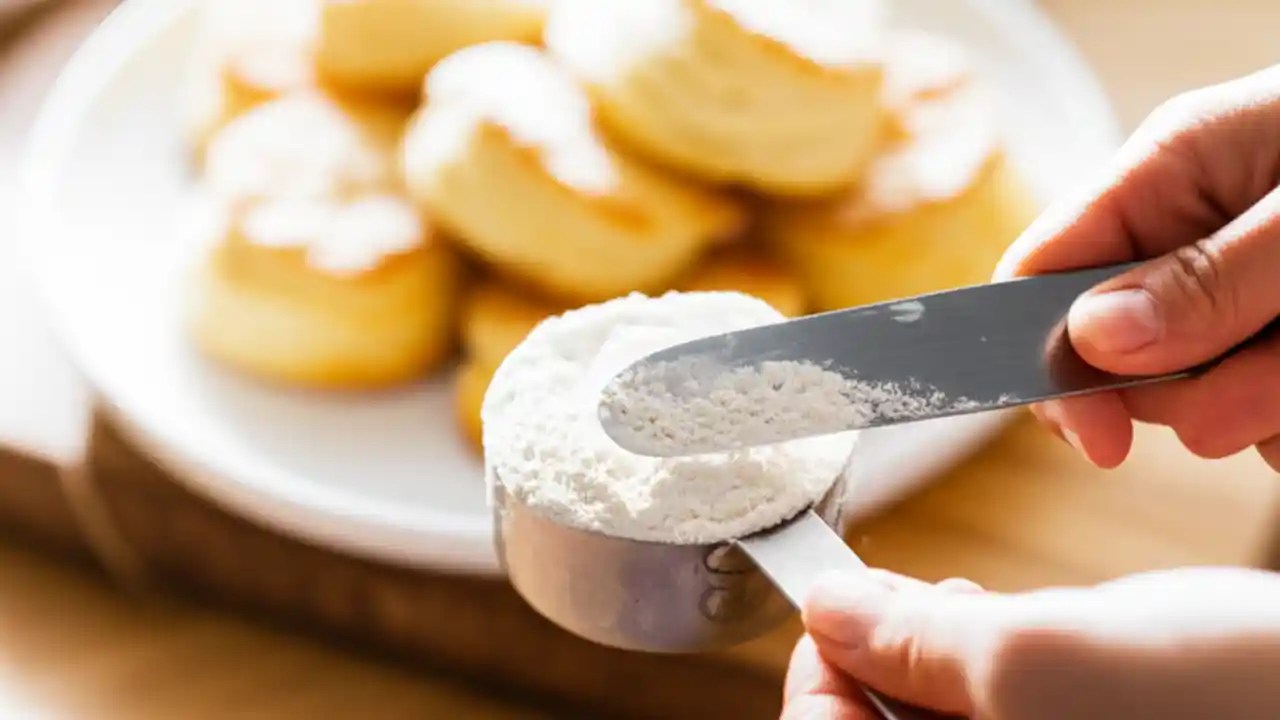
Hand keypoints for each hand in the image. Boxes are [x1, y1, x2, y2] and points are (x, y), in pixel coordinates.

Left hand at [783, 567, 1279, 719]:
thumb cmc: (1229, 701)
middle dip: (885, 660)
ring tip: (970, 605)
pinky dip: (998, 674)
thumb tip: (831, 609)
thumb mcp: (1039, 656)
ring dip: (942, 660)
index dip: (819, 668)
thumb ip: (914, 639)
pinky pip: (1011, 718)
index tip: (833, 606)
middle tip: (906, 599)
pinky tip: (1021, 632)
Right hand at [994, 64, 1279, 469]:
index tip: (1101, 442)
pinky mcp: (1279, 339)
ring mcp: (1235, 292)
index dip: (1045, 360)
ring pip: (1199, 396)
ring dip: (1269, 403)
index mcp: (1169, 172)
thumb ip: (1209, 279)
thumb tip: (1095, 341)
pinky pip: (1262, 414)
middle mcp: (1188, 233)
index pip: (1039, 274)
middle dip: (1199, 387)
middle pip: (1120, 354)